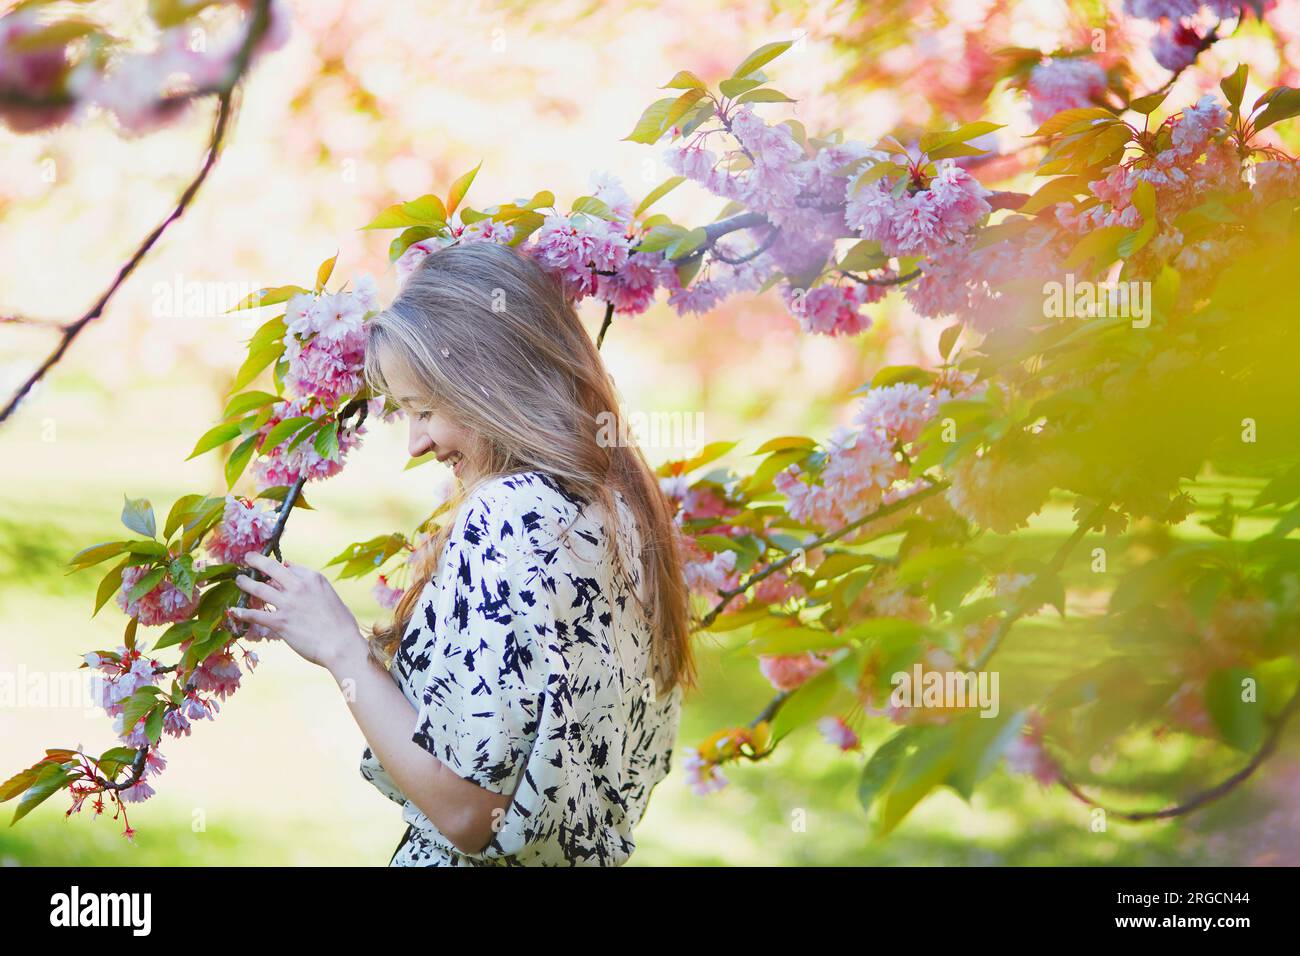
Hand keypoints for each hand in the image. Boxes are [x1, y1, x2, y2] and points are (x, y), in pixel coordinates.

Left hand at [231, 552, 364, 671]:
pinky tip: (233, 611)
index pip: (290, 567)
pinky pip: (255, 615)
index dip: (278, 568)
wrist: (341, 645)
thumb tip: (295, 572)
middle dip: (256, 560)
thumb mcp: (329, 595)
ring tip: (239, 580)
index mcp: (314, 578)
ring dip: (245, 583)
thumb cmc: (341, 623)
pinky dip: (242, 612)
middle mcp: (298, 587)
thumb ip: (313, 584)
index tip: (271, 569)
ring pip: (258, 588)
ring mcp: (287, 604)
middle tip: (247, 558)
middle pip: (270, 568)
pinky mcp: (280, 622)